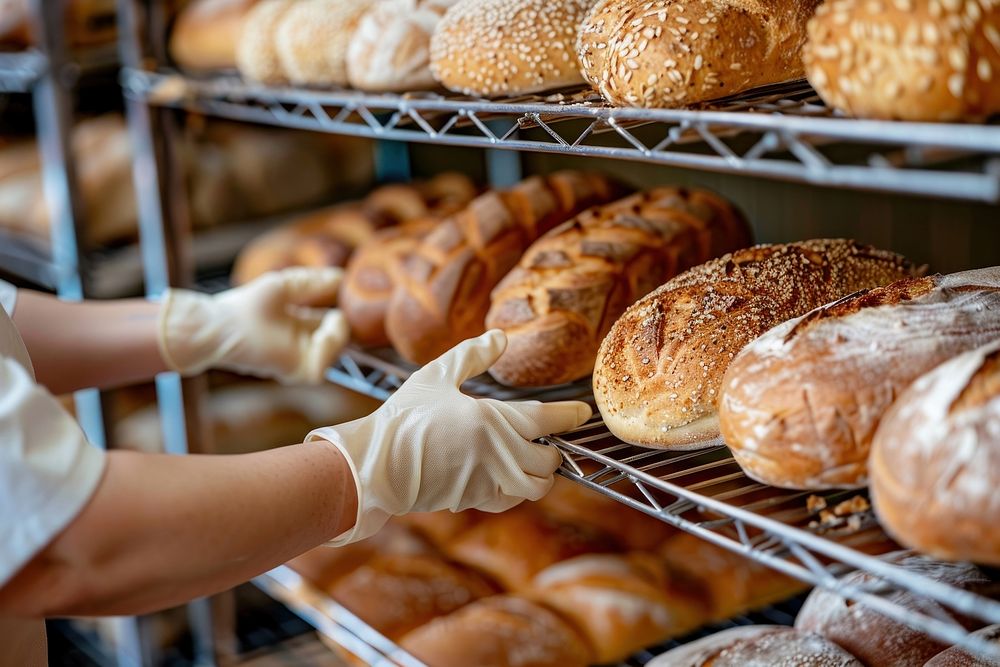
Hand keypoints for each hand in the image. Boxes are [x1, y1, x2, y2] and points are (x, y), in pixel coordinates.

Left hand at [158, 267, 347, 383]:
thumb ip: (312, 282)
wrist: (221, 326)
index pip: (335, 319)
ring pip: (338, 349)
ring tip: (331, 320)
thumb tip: (341, 276)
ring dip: (339, 332)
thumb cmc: (244, 306)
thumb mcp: (285, 285)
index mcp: (301, 324)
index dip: (345, 307)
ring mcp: (301, 359)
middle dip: (347, 320)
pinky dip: (329, 350)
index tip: (350, 294)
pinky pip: (323, 367)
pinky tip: (322, 337)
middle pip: (343, 334)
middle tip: (342, 308)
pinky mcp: (295, 372)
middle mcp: (304, 344)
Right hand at [309, 330, 591, 544]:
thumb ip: (472, 356)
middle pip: (549, 460)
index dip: (569, 417)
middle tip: (548, 438)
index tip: (582, 414)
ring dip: (540, 475)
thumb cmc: (404, 418)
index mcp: (493, 421)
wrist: (376, 465)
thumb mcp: (436, 376)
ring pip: (536, 486)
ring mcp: (488, 482)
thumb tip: (499, 337)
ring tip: (533, 460)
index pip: (547, 420)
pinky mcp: (475, 500)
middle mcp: (498, 455)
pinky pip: (511, 500)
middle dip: (553, 451)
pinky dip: (516, 490)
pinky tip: (505, 475)